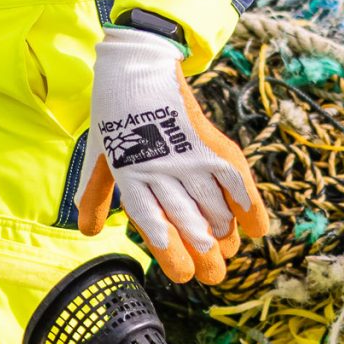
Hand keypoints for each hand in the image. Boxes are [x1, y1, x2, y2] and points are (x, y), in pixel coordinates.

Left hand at [76, 24, 269, 285]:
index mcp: (130, 178)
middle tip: (214, 274)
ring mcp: (188, 159)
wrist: (139, 68)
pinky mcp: (211, 144)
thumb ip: (96, 196)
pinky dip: (250, 208)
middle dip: (206, 260)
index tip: (184, 275)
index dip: (173, 257)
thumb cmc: (116, 116)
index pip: (155, 230)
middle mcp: (161, 172)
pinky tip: (255, 229)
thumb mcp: (101, 155)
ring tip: (227, 249)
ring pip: (217, 212)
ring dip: (226, 237)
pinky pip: (236, 183)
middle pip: (191, 229)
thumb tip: (88, 232)